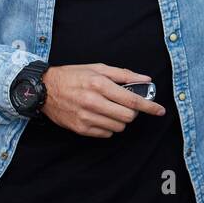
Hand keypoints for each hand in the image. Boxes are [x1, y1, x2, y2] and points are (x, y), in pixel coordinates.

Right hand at [40, 63, 166, 138]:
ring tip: (110, 109)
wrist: (43, 89)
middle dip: (132, 113)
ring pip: (118, 127)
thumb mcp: (98, 68)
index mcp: (99, 85)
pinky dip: (108, 126)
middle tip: (126, 106)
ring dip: (120, 120)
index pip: (132, 100)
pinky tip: (101, 116)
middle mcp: (93, 102)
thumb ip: (124, 74)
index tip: (160, 110)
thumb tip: (146, 79)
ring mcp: (85, 117)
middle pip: (128, 117)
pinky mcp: (80, 128)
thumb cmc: (73, 76)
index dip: (149, 106)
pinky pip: (106, 134)